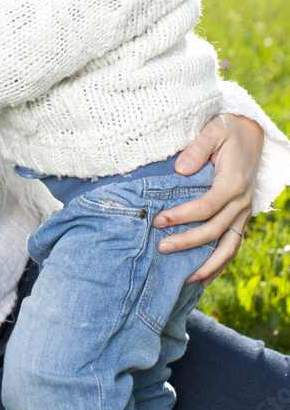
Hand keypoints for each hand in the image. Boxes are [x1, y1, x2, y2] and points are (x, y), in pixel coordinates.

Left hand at [152, 114, 262, 285]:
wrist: (251, 132)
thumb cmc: (227, 130)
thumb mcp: (212, 131)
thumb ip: (197, 149)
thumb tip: (179, 171)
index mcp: (233, 182)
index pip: (206, 207)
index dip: (182, 216)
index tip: (158, 220)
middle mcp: (242, 201)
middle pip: (215, 230)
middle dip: (187, 242)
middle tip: (161, 247)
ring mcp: (243, 211)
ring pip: (229, 245)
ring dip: (207, 264)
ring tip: (185, 279)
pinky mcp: (241, 216)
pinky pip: (233, 244)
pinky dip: (220, 263)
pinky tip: (203, 278)